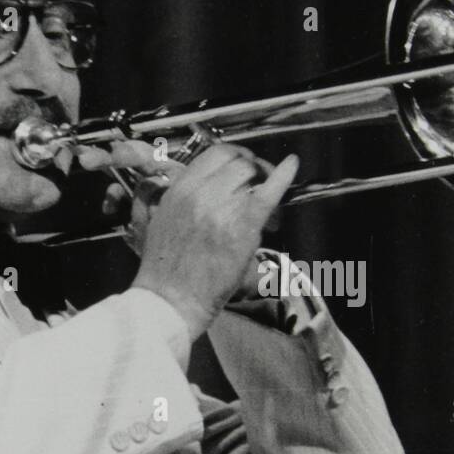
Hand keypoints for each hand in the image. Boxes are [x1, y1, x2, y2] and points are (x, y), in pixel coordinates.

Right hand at [116, 139, 298, 339]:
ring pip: (252, 176)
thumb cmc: (165, 271)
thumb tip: (207, 188)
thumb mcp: (160, 222)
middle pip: (237, 161)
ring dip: (265, 185)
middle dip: (253, 168)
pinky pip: (268, 191)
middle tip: (260, 186)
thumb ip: (182, 200)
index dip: (235, 156)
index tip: (243, 166)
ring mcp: (222, 208)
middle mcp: (199, 193)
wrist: (169, 300)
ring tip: (268, 211)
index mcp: (179, 190)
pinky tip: (292, 165)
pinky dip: (284, 175)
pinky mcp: (242, 226)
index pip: (215, 153)